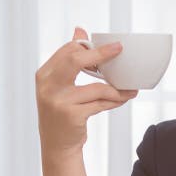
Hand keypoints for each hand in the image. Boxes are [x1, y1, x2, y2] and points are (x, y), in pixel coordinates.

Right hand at [35, 27, 137, 157]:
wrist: (57, 145)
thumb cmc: (63, 111)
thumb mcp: (60, 85)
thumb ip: (70, 59)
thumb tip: (79, 29)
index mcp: (44, 74)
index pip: (67, 50)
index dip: (89, 46)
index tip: (110, 47)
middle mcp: (48, 86)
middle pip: (75, 59)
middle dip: (101, 53)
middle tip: (119, 49)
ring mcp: (59, 101)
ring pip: (97, 87)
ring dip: (117, 89)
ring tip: (130, 89)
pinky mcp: (72, 115)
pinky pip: (102, 103)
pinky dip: (115, 101)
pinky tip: (123, 99)